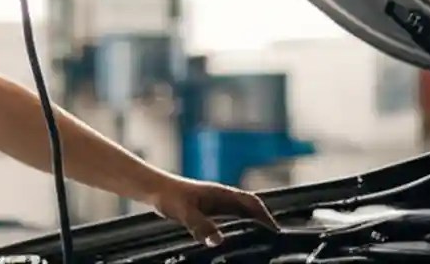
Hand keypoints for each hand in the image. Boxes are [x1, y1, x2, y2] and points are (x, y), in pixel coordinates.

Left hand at [147, 176, 277, 246]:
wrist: (154, 189)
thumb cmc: (168, 196)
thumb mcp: (185, 212)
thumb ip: (200, 226)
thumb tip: (218, 240)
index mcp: (221, 193)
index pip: (251, 202)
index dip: (265, 215)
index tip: (275, 230)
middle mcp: (221, 196)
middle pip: (249, 207)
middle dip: (262, 220)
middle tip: (272, 239)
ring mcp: (215, 202)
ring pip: (240, 212)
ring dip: (251, 223)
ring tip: (260, 240)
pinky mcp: (207, 209)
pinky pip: (229, 217)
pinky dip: (238, 226)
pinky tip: (235, 238)